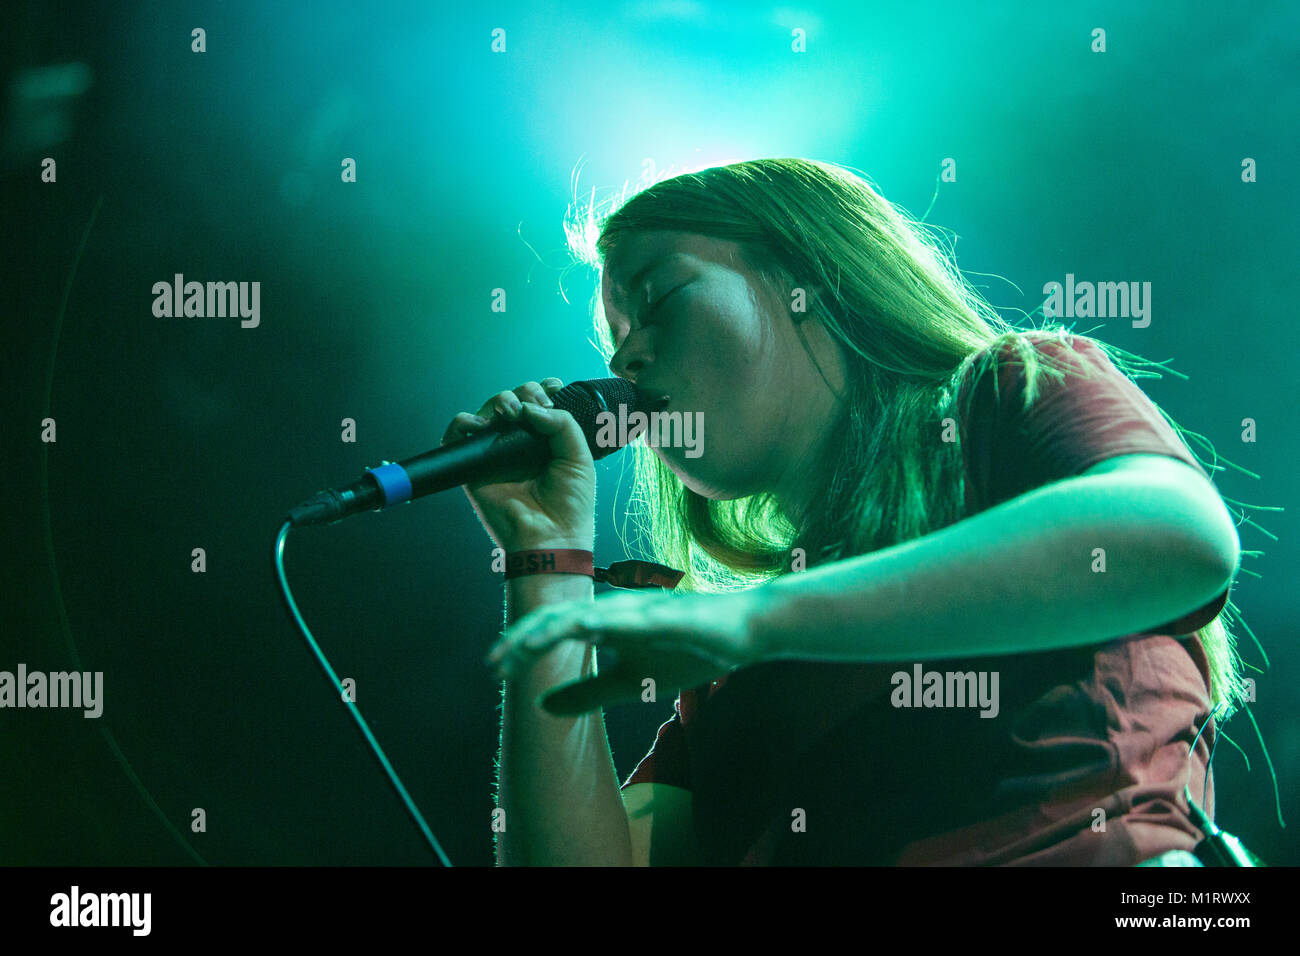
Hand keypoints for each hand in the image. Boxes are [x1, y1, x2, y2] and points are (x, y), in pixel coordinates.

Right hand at [440, 378, 594, 552]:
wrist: (551, 537)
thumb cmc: (570, 505)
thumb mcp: (579, 456)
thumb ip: (562, 422)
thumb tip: (530, 407)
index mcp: (546, 441)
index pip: (539, 402)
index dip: (544, 390)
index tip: (554, 390)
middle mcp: (519, 444)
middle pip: (514, 400)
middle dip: (525, 392)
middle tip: (535, 406)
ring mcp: (495, 454)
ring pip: (487, 411)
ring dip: (499, 400)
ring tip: (511, 412)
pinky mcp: (473, 467)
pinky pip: (458, 435)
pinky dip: (463, 422)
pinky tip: (482, 425)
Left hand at [485, 587, 767, 714]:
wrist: (742, 633)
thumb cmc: (688, 651)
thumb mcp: (631, 682)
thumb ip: (588, 693)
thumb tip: (540, 705)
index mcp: (604, 625)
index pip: (552, 630)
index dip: (522, 647)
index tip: (495, 670)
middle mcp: (614, 611)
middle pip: (559, 617)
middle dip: (524, 639)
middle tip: (494, 663)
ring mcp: (640, 609)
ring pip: (587, 614)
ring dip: (554, 629)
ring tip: (525, 645)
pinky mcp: (667, 614)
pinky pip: (632, 617)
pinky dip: (605, 621)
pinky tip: (585, 628)